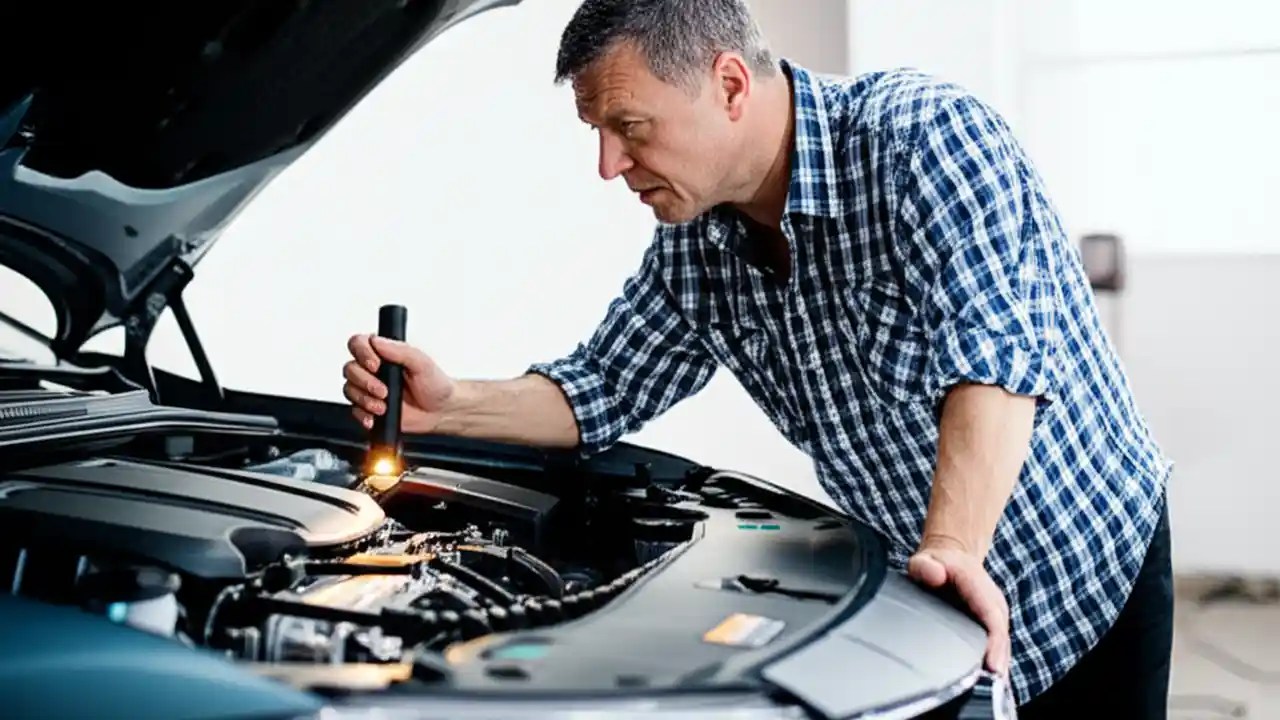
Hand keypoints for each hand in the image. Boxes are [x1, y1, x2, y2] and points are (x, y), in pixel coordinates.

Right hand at [343, 334, 455, 433]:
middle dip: (364, 381)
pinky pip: (355, 410)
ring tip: (383, 406)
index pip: (358, 344)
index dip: (362, 353)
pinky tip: (375, 417)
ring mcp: (369, 389)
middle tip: (383, 391)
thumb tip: (377, 341)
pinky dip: (363, 415)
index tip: (376, 365)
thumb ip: (400, 350)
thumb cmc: (435, 384)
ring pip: (349, 389)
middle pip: (350, 369)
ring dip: (364, 399)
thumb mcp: (422, 363)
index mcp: (384, 353)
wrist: (441, 411)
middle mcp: (373, 369)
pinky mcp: (369, 407)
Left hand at [907, 543, 1010, 676]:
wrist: (950, 556)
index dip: (994, 643)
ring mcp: (994, 614)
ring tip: (991, 688)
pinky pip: (997, 645)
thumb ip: (925, 566)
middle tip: (990, 686)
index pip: (992, 616)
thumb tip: (936, 575)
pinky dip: (994, 662)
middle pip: (1001, 636)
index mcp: (978, 586)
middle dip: (998, 661)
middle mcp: (992, 602)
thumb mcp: (924, 559)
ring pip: (1002, 644)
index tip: (992, 666)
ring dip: (998, 665)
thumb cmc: (936, 563)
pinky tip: (988, 681)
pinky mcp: (992, 625)